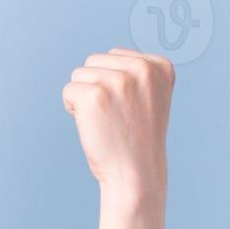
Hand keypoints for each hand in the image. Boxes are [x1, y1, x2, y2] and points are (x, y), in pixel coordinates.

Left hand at [61, 47, 173, 195]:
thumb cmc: (137, 137)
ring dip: (84, 97)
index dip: (113, 82)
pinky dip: (72, 108)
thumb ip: (136, 71)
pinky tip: (92, 125)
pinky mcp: (95, 95)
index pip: (115, 56)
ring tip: (104, 120)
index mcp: (160, 66)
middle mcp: (142, 69)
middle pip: (95, 60)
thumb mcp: (150, 96)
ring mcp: (119, 81)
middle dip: (96, 86)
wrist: (135, 173)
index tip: (129, 107)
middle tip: (114, 115)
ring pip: (79, 74)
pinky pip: (69, 90)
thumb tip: (104, 57)